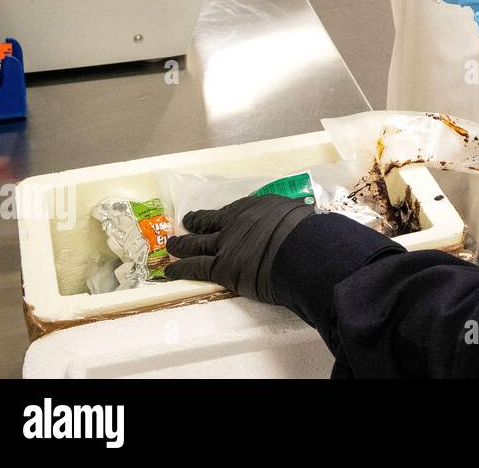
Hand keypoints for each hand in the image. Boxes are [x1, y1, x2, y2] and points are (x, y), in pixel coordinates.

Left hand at [165, 194, 315, 303]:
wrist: (303, 249)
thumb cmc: (308, 233)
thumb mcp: (300, 215)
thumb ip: (291, 218)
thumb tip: (303, 217)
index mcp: (257, 207)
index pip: (233, 210)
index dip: (221, 214)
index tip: (218, 215)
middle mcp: (236, 222)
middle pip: (209, 222)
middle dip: (195, 222)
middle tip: (186, 222)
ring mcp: (225, 244)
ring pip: (196, 244)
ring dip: (181, 245)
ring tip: (171, 246)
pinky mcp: (221, 267)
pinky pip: (194, 267)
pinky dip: (180, 269)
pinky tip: (170, 271)